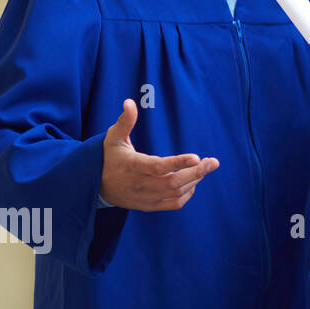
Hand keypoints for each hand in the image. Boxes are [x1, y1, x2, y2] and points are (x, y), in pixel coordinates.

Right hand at [100, 99, 218, 210]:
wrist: (95, 186)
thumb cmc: (109, 157)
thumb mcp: (113, 138)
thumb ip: (125, 121)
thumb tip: (130, 102)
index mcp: (133, 166)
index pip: (158, 166)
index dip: (178, 162)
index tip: (197, 157)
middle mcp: (140, 184)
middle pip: (173, 182)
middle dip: (197, 172)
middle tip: (214, 162)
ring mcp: (145, 197)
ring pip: (176, 193)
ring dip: (194, 180)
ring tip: (205, 167)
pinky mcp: (149, 206)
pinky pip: (173, 204)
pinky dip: (187, 194)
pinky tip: (193, 182)